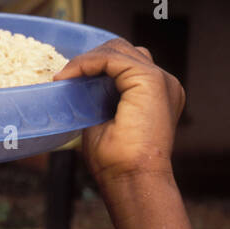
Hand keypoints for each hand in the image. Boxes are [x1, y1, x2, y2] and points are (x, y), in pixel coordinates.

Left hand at [52, 38, 184, 184]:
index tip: (67, 78)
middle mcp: (164, 82)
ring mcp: (160, 79)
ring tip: (65, 77)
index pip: (125, 62)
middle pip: (123, 50)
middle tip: (65, 77)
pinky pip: (112, 58)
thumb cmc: (116, 161)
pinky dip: (87, 63)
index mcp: (156, 93)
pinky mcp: (150, 80)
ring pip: (117, 50)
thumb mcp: (102, 120)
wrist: (132, 178)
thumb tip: (75, 83)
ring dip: (88, 60)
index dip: (95, 64)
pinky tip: (70, 76)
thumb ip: (98, 98)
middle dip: (92, 59)